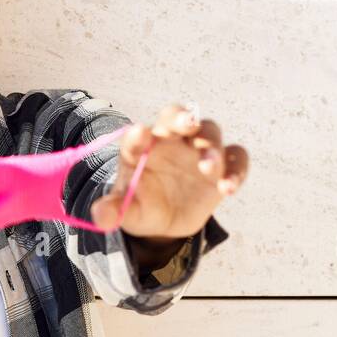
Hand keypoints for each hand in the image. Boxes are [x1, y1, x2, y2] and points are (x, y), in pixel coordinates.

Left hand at [91, 104, 248, 240]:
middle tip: (188, 124)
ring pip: (210, 133)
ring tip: (206, 168)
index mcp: (141, 146)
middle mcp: (171, 141)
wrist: (164, 220)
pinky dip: (236, 169)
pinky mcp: (222, 167)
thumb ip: (112, 211)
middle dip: (183, 118)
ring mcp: (198, 151)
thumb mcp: (125, 211)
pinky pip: (237, 158)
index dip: (137, 135)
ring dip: (211, 146)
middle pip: (177, 116)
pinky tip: (227, 188)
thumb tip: (99, 217)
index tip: (139, 134)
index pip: (137, 135)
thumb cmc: (140, 205)